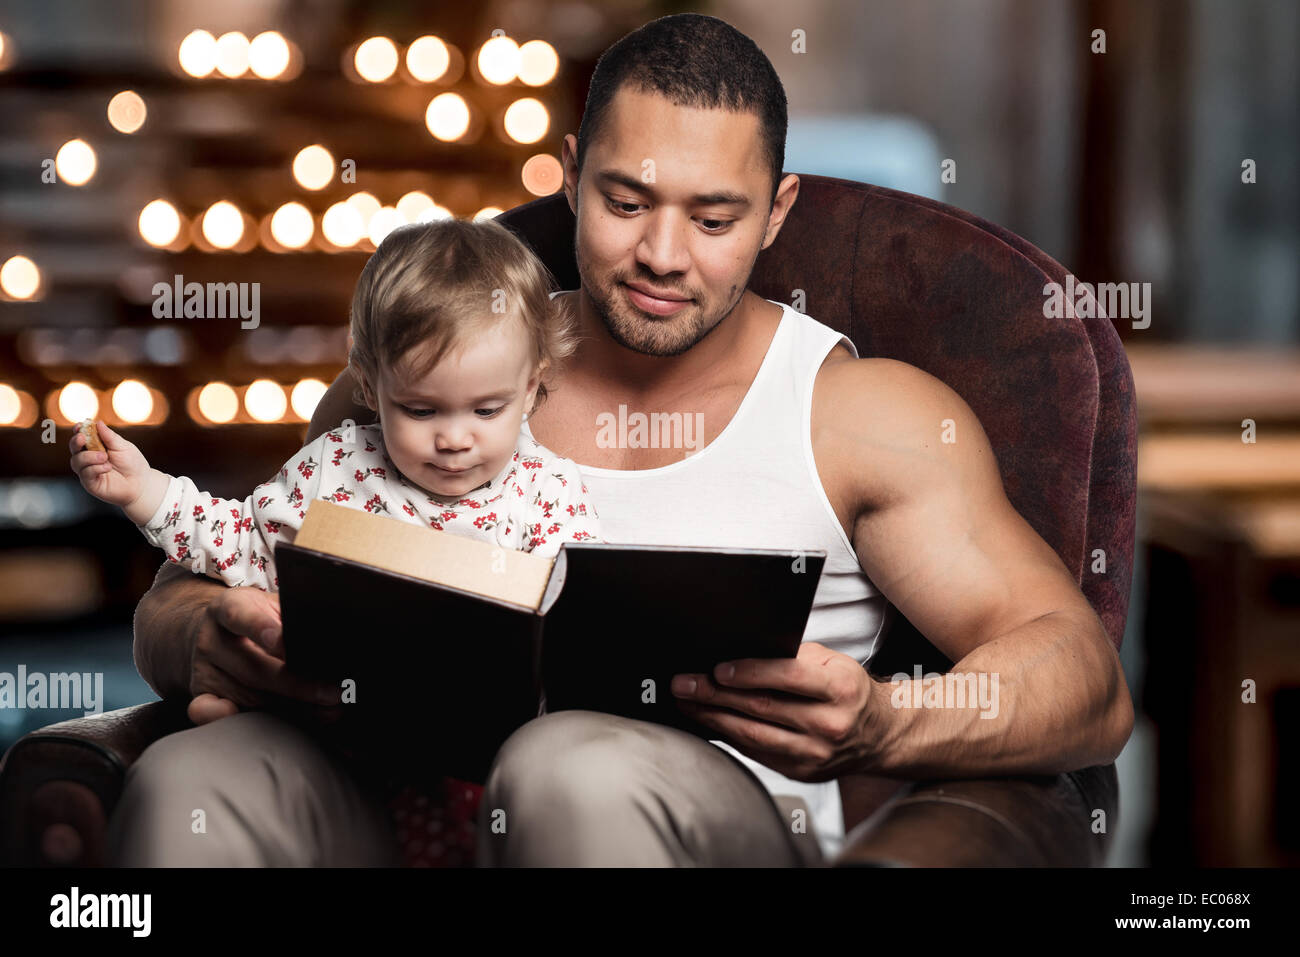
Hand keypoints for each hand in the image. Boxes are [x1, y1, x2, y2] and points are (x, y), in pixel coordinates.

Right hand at [68, 420, 151, 509]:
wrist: (141, 483)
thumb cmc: (132, 463)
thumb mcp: (123, 446)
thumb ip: (109, 436)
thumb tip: (98, 422)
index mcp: (96, 446)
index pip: (82, 436)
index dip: (78, 430)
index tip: (80, 425)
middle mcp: (89, 458)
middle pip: (74, 448)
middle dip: (75, 442)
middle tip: (83, 438)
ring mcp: (88, 471)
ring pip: (76, 461)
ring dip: (89, 457)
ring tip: (104, 457)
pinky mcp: (90, 483)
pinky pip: (85, 474)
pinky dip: (95, 468)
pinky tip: (107, 467)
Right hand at [187, 583, 342, 726]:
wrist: (216, 631)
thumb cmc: (258, 617)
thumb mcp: (273, 606)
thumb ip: (292, 619)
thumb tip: (325, 642)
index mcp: (230, 606)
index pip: (241, 615)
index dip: (261, 628)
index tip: (281, 640)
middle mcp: (212, 638)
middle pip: (254, 667)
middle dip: (297, 684)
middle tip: (331, 692)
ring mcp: (204, 668)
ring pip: (248, 695)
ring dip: (289, 707)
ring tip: (325, 710)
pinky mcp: (202, 693)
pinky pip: (211, 712)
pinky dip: (238, 719)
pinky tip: (267, 723)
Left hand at [670, 641, 886, 781]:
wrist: (879, 734)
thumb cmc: (848, 690)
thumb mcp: (832, 662)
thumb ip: (793, 658)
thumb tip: (740, 656)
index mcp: (839, 688)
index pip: (788, 677)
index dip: (749, 673)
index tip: (717, 670)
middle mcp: (829, 723)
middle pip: (762, 707)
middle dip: (715, 695)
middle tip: (683, 684)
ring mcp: (815, 753)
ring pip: (754, 735)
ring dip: (713, 718)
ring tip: (686, 703)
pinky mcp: (802, 772)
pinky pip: (757, 752)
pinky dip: (729, 735)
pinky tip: (709, 722)